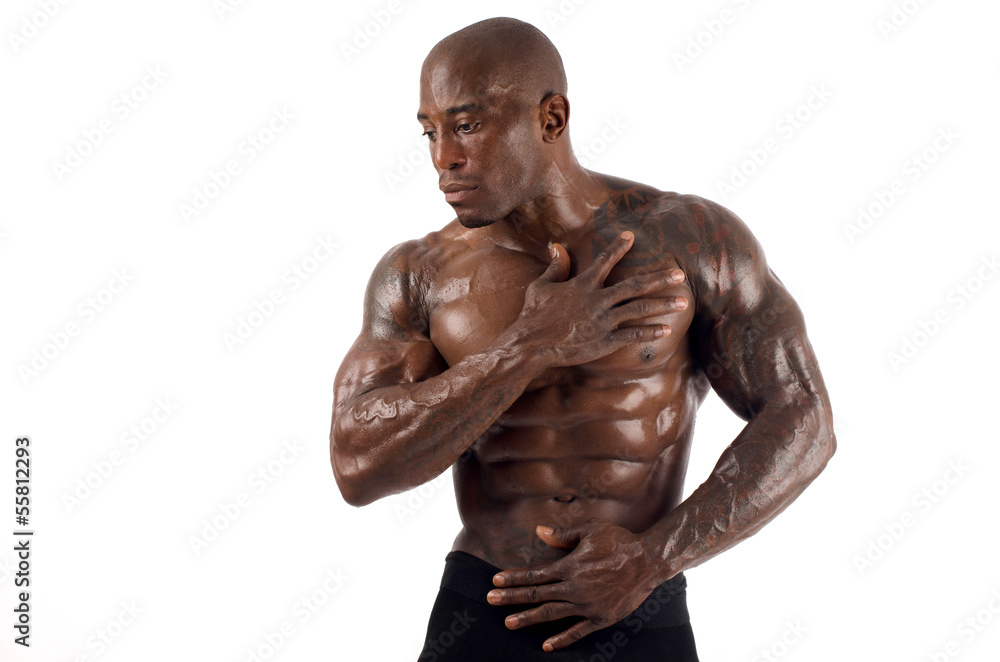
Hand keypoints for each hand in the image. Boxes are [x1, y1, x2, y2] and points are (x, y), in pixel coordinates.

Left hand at [487, 520, 659, 651]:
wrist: (648, 561)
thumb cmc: (618, 541)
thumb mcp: (590, 531)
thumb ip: (562, 536)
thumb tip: (539, 532)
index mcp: (570, 566)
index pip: (534, 575)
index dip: (513, 577)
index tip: (495, 579)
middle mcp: (575, 588)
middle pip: (536, 595)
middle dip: (511, 597)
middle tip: (490, 600)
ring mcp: (587, 605)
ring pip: (551, 614)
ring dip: (528, 618)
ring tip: (509, 622)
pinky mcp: (601, 618)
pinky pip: (577, 631)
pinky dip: (561, 639)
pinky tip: (545, 645)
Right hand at [511, 231, 686, 367]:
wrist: (530, 344)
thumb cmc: (533, 315)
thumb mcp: (540, 286)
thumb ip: (555, 266)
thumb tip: (557, 246)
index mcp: (582, 285)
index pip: (604, 260)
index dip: (618, 247)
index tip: (631, 236)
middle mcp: (597, 300)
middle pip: (635, 286)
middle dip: (659, 278)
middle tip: (680, 273)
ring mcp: (602, 321)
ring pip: (639, 309)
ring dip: (663, 304)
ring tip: (683, 301)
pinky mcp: (604, 342)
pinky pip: (632, 336)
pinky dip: (650, 332)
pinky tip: (666, 330)